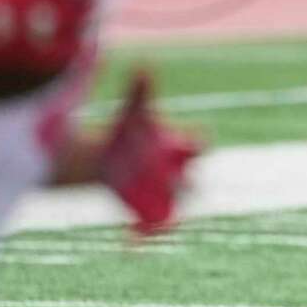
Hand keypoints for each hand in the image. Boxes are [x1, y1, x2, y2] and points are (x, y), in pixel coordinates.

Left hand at [99, 71, 201, 234]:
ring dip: (170, 217)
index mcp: (178, 147)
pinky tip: (128, 243)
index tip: (198, 141)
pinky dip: (143, 236)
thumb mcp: (133, 112)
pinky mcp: (148, 211)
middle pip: (191, 182)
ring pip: (176, 209)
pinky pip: (152, 227)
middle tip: (179, 184)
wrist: (108, 158)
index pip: (197, 147)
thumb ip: (139, 91)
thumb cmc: (128, 133)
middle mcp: (176, 172)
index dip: (198, 145)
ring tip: (164, 227)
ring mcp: (164, 193)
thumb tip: (142, 63)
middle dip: (186, 184)